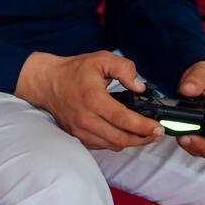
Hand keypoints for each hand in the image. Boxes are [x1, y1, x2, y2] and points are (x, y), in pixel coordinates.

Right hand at [15, 50, 163, 150]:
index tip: (158, 128)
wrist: (46, 82)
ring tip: (145, 134)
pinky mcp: (77, 136)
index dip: (144, 127)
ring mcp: (80, 131)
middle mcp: (85, 119)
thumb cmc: (74, 71)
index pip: (123, 120)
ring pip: (113, 145)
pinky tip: (125, 133)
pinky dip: (117, 142)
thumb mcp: (101, 59)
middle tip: (157, 133)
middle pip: (121, 139)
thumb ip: (124, 68)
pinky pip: (102, 146)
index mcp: (93, 99)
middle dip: (143, 138)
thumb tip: (139, 86)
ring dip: (131, 142)